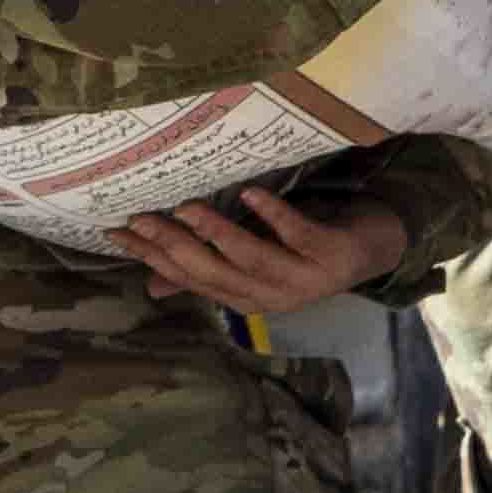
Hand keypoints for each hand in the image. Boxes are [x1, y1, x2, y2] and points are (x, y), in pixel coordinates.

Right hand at [107, 181, 411, 312]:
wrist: (373, 249)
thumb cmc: (304, 250)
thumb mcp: (253, 260)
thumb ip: (208, 270)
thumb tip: (154, 283)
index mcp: (245, 299)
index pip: (189, 279)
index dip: (152, 257)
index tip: (118, 233)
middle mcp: (270, 296)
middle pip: (213, 272)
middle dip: (174, 246)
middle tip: (142, 218)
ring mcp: (302, 278)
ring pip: (250, 259)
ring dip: (217, 233)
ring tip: (187, 207)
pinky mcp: (329, 255)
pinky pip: (297, 235)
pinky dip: (274, 215)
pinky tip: (252, 193)